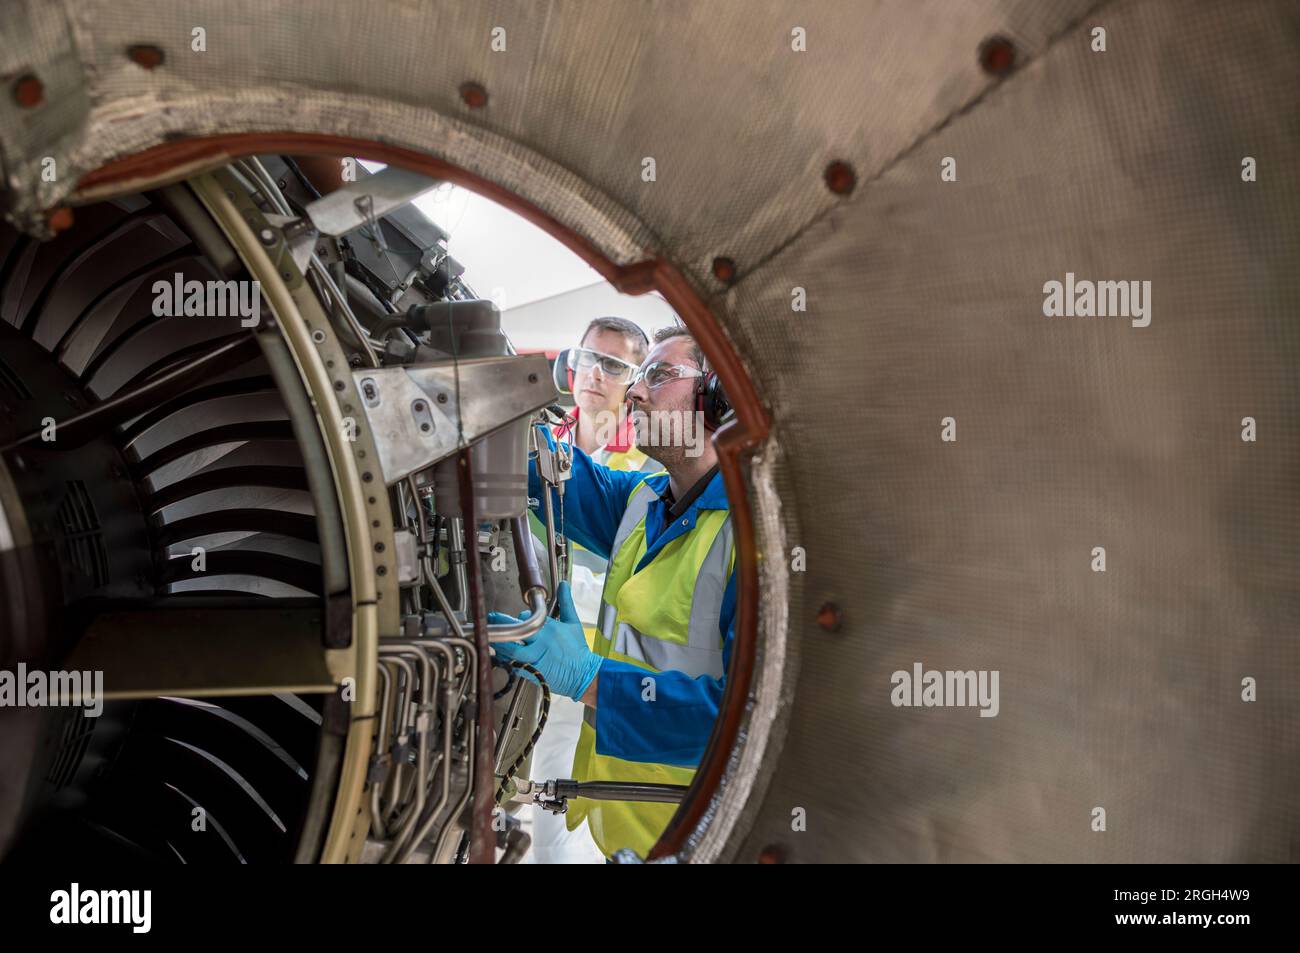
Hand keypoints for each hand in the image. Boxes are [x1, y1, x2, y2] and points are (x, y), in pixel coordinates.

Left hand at [489, 581, 602, 699]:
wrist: (583, 674)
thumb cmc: (578, 649)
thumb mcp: (573, 622)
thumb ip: (566, 602)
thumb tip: (563, 584)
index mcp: (550, 629)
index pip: (527, 618)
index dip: (519, 617)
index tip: (518, 617)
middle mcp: (541, 643)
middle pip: (516, 633)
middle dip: (502, 625)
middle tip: (491, 619)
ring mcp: (536, 658)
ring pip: (512, 651)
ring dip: (500, 644)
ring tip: (491, 639)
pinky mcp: (533, 672)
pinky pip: (515, 665)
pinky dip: (507, 660)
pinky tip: (502, 656)